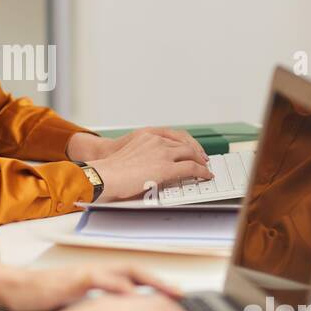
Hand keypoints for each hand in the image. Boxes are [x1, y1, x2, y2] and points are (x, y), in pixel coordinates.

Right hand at [0, 260, 182, 310]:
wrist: (14, 292)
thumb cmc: (43, 302)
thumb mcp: (78, 309)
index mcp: (99, 280)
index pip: (134, 280)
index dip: (157, 287)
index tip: (178, 299)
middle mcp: (97, 274)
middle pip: (137, 273)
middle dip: (161, 283)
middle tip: (183, 295)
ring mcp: (86, 275)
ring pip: (125, 273)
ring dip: (148, 281)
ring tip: (169, 291)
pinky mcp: (72, 281)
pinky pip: (99, 280)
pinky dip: (116, 285)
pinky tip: (131, 292)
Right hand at [67, 127, 205, 165]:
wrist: (105, 175)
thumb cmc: (111, 169)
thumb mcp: (129, 152)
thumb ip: (143, 153)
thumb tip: (150, 165)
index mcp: (147, 135)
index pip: (174, 135)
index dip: (187, 143)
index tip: (192, 150)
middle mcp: (156, 140)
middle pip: (185, 143)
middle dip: (196, 152)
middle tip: (202, 160)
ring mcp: (162, 153)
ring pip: (190, 154)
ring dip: (200, 161)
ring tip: (205, 168)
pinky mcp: (166, 168)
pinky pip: (191, 168)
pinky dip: (201, 171)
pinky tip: (205, 175)